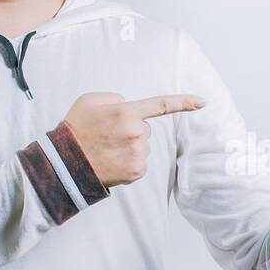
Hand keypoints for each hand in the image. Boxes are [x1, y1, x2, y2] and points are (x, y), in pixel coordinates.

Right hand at [64, 91, 205, 187]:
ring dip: (130, 146)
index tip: (204, 102)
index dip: (184, 102)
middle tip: (107, 135)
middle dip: (131, 129)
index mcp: (126, 112)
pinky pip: (140, 161)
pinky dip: (129, 161)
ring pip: (143, 145)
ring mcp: (138, 153)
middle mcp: (136, 132)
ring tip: (107, 149)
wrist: (66, 163)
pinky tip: (112, 160)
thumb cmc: (77, 129)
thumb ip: (116, 98)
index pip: (161, 105)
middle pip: (145, 128)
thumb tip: (129, 105)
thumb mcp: (90, 100)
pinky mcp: (136, 171)